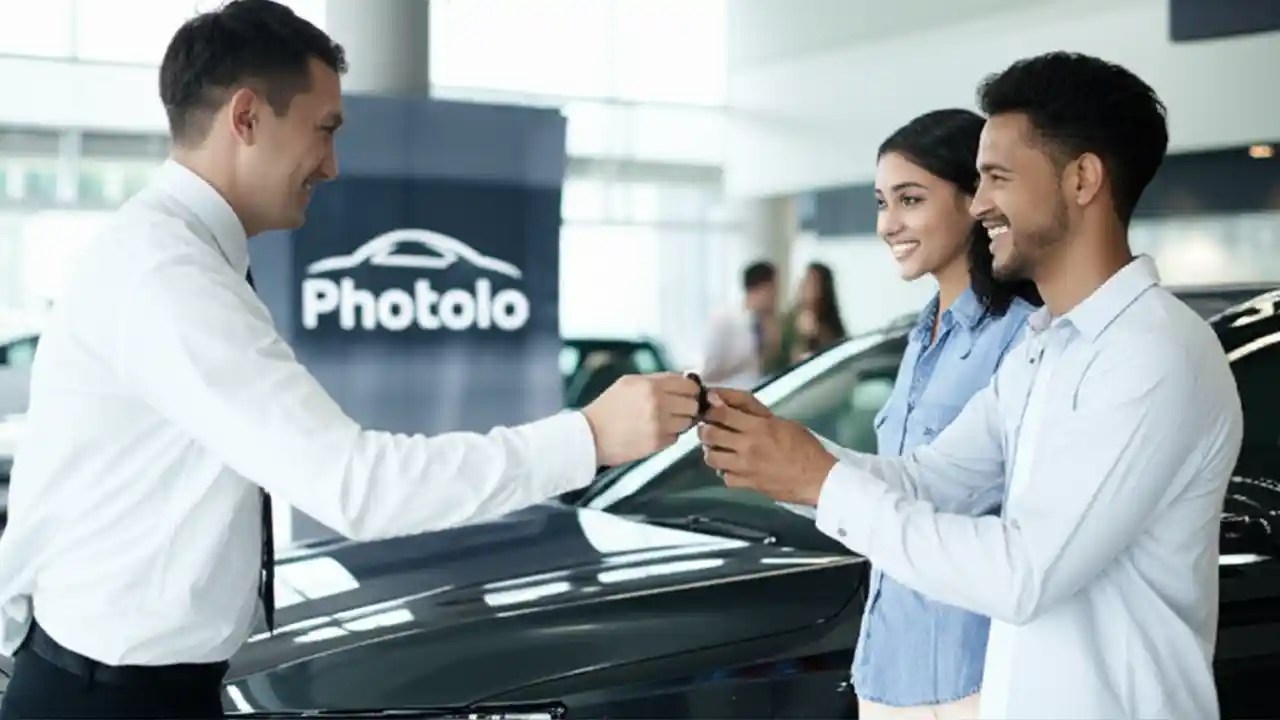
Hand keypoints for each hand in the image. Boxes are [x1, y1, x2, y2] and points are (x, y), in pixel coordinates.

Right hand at [583, 373, 700, 465]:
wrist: (591, 435)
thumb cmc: (608, 407)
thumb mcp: (629, 382)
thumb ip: (657, 379)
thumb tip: (683, 379)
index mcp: (651, 386)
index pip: (688, 385)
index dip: (690, 389)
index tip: (686, 392)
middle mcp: (658, 404)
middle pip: (692, 404)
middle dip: (687, 405)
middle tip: (676, 408)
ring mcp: (660, 425)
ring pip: (688, 422)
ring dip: (680, 421)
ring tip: (664, 420)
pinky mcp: (658, 443)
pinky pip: (676, 437)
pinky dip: (670, 435)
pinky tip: (654, 431)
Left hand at [698, 388, 835, 505]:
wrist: (818, 478)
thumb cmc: (804, 447)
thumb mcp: (782, 422)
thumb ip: (755, 413)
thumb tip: (730, 403)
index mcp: (758, 427)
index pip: (721, 413)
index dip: (711, 408)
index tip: (710, 407)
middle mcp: (748, 446)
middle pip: (709, 434)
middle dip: (706, 429)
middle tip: (710, 428)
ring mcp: (745, 467)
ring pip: (711, 457)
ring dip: (712, 451)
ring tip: (719, 448)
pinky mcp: (748, 484)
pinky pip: (724, 477)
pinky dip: (726, 471)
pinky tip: (733, 467)